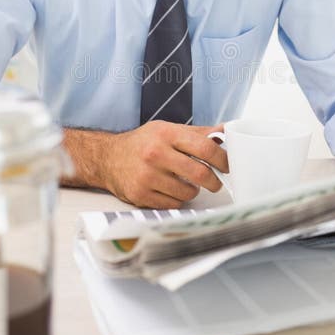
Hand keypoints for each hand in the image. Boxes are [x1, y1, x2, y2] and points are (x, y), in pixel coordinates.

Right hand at [104, 121, 228, 208]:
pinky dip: (177, 200)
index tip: (227, 166)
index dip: (222, 159)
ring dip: (192, 191)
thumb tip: (225, 131)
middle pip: (200, 174)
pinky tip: (170, 190)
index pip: (205, 148)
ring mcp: (147, 176)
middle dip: (214, 182)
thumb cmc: (142, 143)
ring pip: (188, 193)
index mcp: (166, 133)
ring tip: (185, 184)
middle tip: (214, 183)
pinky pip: (173, 204)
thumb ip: (197, 133)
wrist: (108, 158)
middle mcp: (156, 153)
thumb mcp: (167, 129)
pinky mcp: (141, 194)